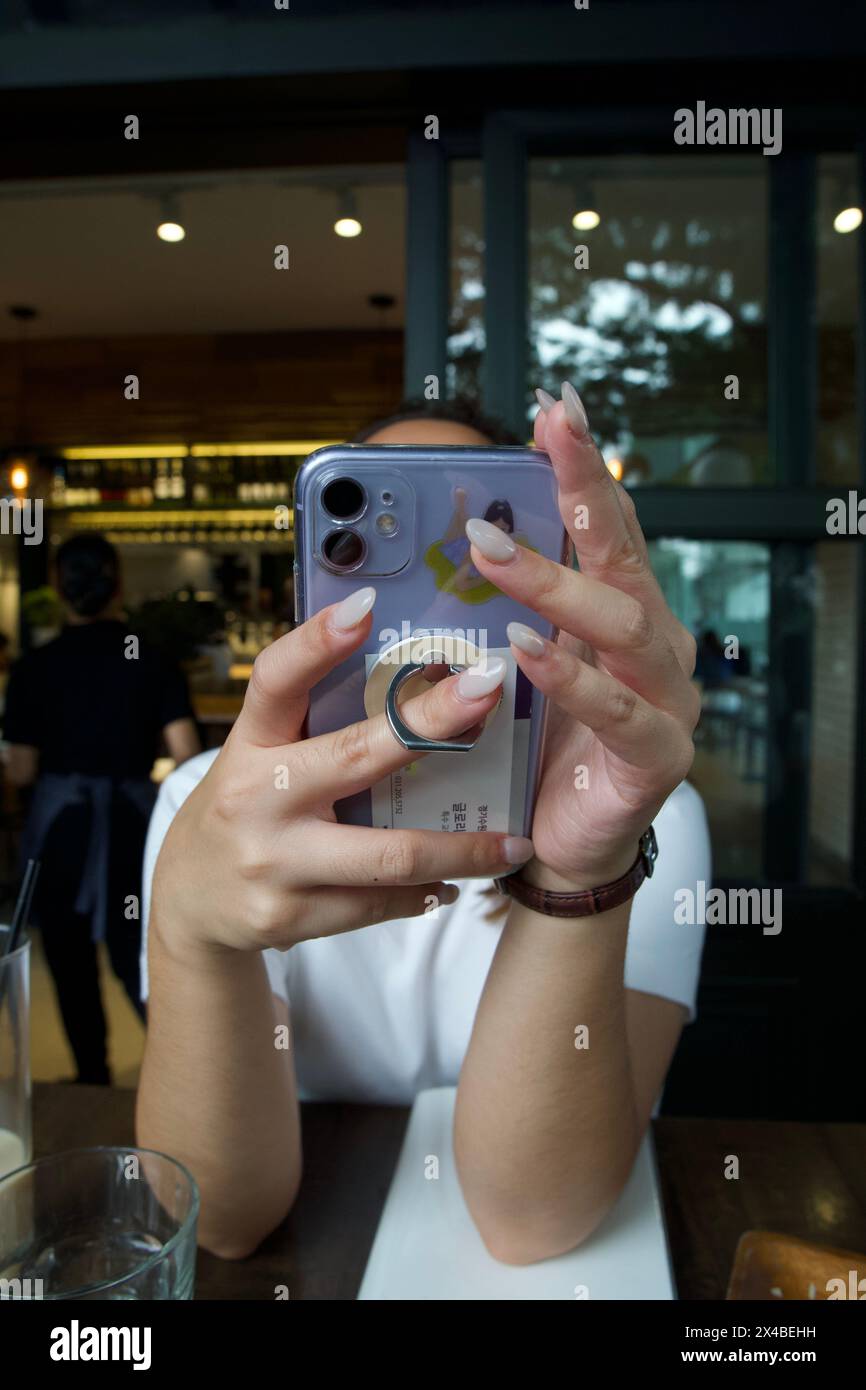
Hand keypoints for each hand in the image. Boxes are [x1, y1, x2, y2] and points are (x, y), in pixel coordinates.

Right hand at [151, 589, 533, 957]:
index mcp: (249, 744)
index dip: (317, 641)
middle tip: (490, 689)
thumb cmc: (248, 807)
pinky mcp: (289, 917)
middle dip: (431, 722)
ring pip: (389, 855)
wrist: (189, 901)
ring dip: (463, 850)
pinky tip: (453, 882)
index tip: (366, 603)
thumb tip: (412, 669)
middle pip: (356, 757)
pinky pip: (379, 904)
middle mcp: (257, 798)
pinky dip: (426, 891)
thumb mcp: (261, 754)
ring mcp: (273, 863)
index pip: (276, 682)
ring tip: (512, 845)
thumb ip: (313, 719)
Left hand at [465, 383, 699, 891]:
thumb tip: (449, 533)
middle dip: (584, 491)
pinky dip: (573, 678)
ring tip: (493, 551)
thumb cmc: (534, 748)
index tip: (555, 410)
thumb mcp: (515, 662)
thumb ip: (504, 605)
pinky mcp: (656, 757)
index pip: (609, 525)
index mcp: (622, 612)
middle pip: (626, 556)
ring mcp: (666, 700)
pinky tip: (528, 650)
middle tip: (549, 433)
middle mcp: (655, 646)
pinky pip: (618, 711)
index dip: (584, 468)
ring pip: (625, 626)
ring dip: (558, 583)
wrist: (553, 844)